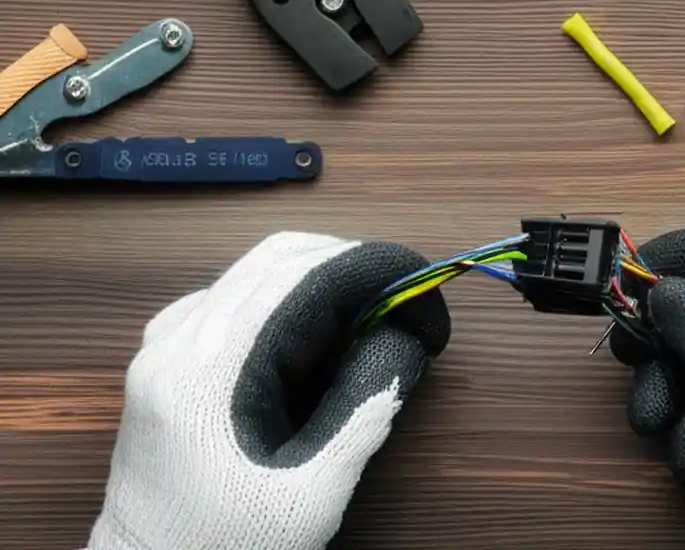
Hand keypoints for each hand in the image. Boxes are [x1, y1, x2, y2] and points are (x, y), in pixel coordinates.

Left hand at [89, 232, 448, 549]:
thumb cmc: (227, 545)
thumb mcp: (313, 491)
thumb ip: (363, 408)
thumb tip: (405, 337)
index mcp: (209, 372)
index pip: (308, 277)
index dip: (379, 273)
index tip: (427, 300)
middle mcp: (177, 342)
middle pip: (281, 256)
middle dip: (355, 268)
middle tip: (406, 311)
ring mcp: (164, 347)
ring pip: (257, 272)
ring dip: (323, 283)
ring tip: (370, 332)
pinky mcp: (165, 360)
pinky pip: (234, 300)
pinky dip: (287, 303)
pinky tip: (315, 349)